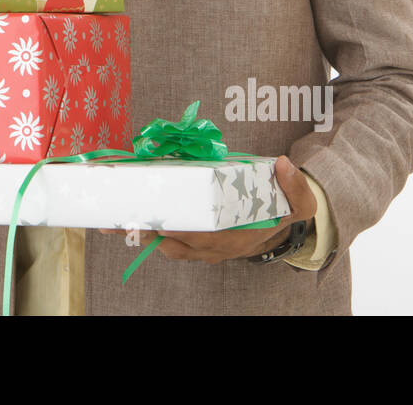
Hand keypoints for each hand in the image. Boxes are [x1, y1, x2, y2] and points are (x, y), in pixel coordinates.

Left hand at [98, 156, 317, 263]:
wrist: (283, 227)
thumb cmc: (287, 212)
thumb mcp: (300, 201)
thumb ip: (294, 185)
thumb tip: (283, 164)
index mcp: (236, 239)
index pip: (203, 240)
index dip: (179, 234)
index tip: (158, 223)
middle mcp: (216, 248)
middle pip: (175, 245)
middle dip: (147, 233)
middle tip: (120, 221)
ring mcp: (204, 248)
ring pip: (166, 246)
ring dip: (141, 235)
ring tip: (112, 222)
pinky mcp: (196, 242)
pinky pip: (168, 241)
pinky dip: (148, 232)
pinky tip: (127, 220)